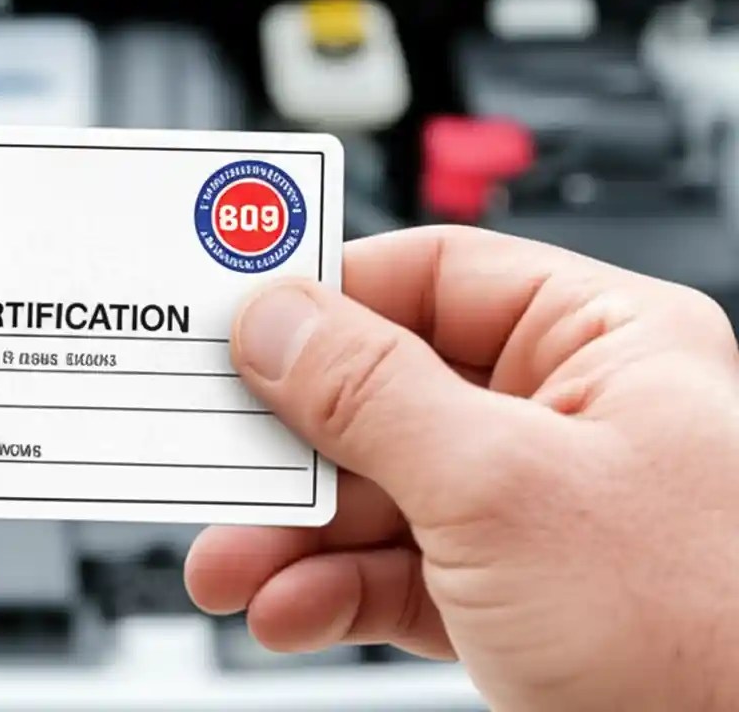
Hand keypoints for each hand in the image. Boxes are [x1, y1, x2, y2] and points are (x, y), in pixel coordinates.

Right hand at [185, 226, 738, 710]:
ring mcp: (534, 513)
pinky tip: (289, 610)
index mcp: (600, 345)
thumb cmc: (708, 631)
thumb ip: (371, 394)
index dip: (326, 298)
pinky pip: (398, 572)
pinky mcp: (510, 596)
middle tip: (219, 460)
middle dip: (293, 448)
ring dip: (296, 536)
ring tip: (233, 566)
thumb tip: (275, 322)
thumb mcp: (501, 487)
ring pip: (380, 495)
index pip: (431, 278)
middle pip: (385, 395)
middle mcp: (565, 418)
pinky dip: (334, 593)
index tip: (236, 327)